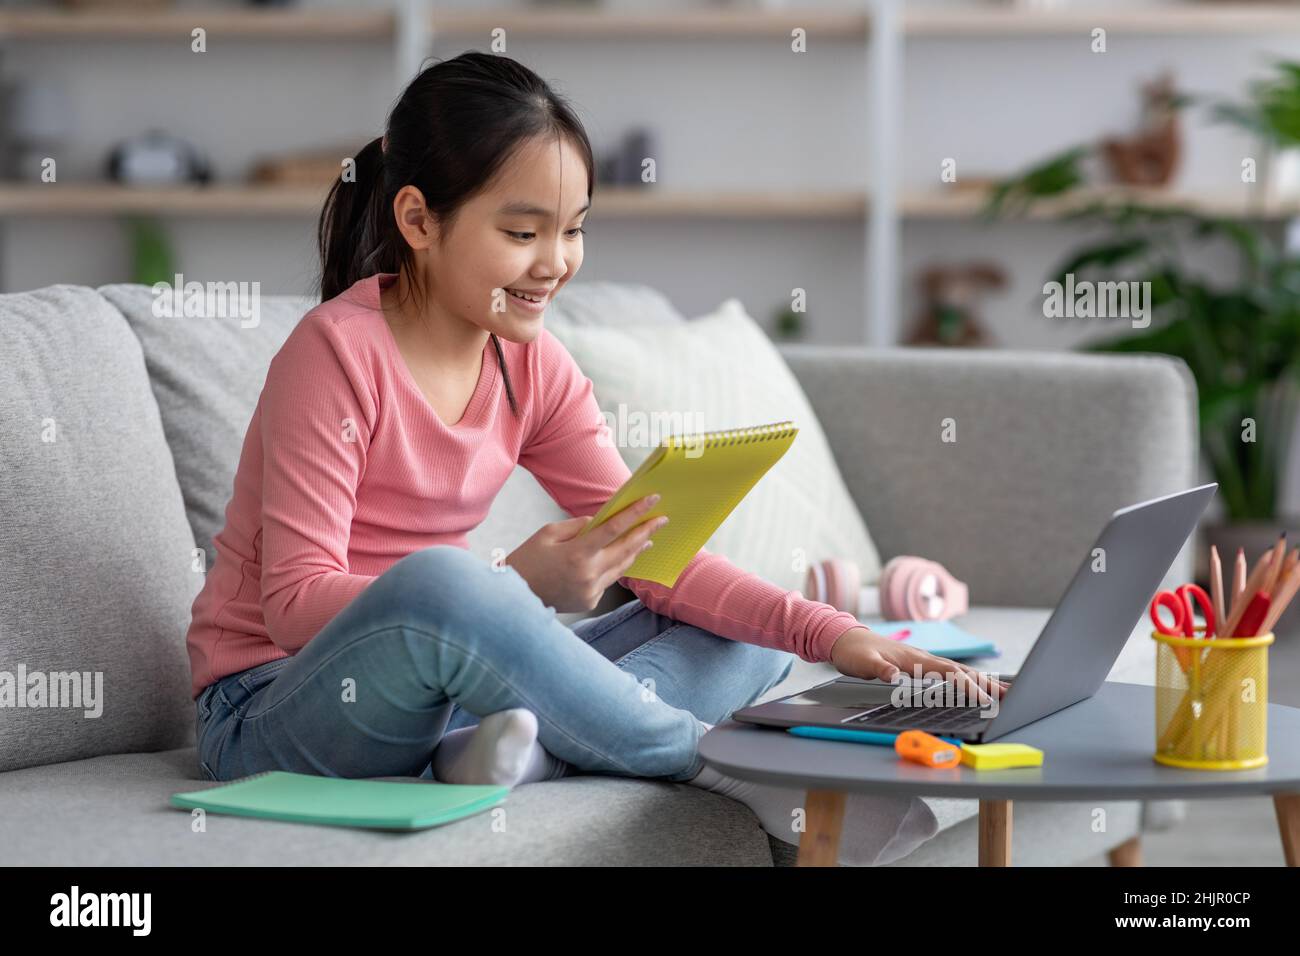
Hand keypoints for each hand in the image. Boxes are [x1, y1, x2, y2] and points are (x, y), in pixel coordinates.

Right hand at [504, 494, 668, 612]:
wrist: (514, 597)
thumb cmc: (527, 560)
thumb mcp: (547, 534)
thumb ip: (577, 526)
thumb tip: (601, 521)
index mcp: (576, 553)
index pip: (613, 528)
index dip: (635, 513)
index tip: (652, 500)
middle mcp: (588, 574)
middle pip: (626, 549)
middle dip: (646, 532)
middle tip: (662, 519)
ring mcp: (591, 591)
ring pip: (622, 567)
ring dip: (636, 550)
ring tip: (648, 538)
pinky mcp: (590, 602)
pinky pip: (608, 580)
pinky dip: (615, 567)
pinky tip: (621, 557)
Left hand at [828, 626, 1008, 704]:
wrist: (845, 638)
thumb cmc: (855, 652)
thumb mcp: (862, 663)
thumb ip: (879, 669)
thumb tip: (893, 677)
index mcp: (915, 658)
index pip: (949, 673)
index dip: (968, 687)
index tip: (986, 699)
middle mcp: (923, 657)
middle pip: (962, 671)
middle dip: (987, 683)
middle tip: (1013, 694)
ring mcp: (922, 660)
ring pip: (958, 670)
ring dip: (981, 681)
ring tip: (1003, 691)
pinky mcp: (918, 664)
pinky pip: (948, 672)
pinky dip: (965, 679)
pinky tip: (974, 686)